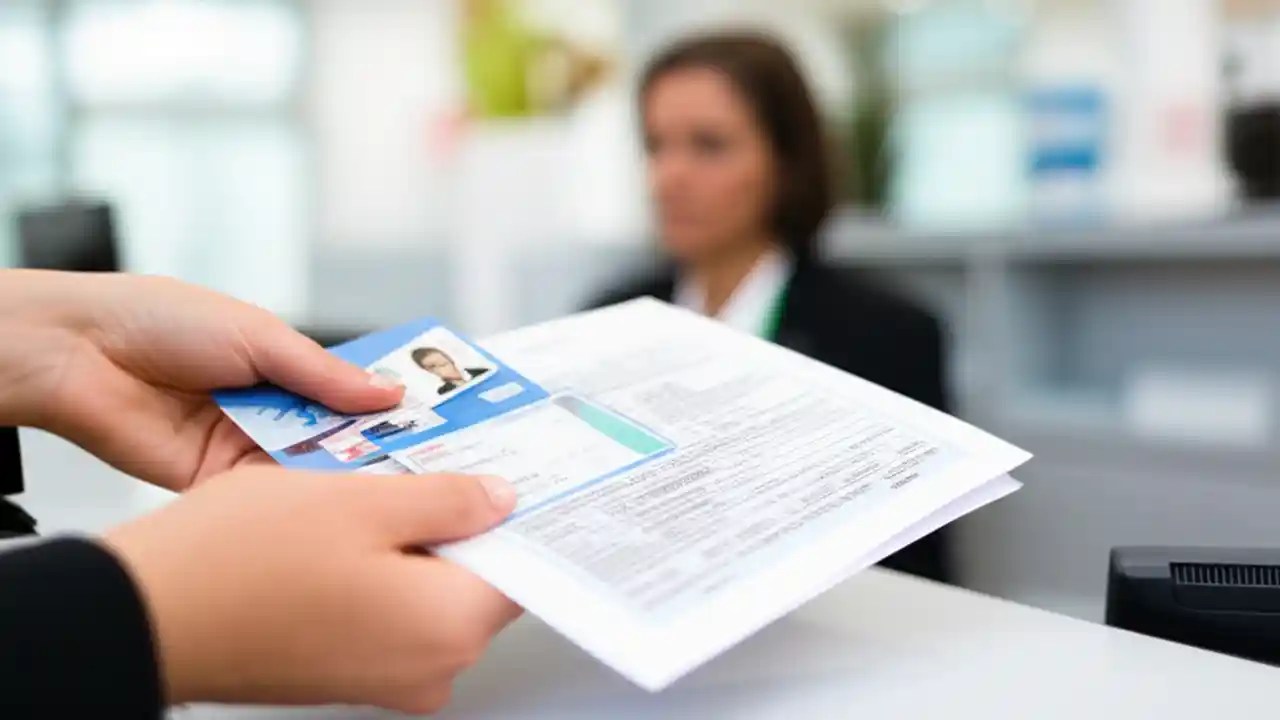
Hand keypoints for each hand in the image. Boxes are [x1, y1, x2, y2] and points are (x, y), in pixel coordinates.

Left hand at [0, 271, 402, 490]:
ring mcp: (247, 446)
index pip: (351, 389)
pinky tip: (342, 498)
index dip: (393, 402)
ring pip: (311, 465)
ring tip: (400, 477)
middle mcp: (271, 408)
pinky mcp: (220, 482)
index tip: (443, 415)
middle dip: (380, 443)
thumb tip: (391, 394)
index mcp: (284, 365)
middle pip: (338, 433)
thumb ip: (326, 375)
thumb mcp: (261, 335)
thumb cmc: (160, 320)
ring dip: (346, 470)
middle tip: (434, 457)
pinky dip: (303, 495)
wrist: (79, 354)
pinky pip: (272, 492)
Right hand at [103, 466, 521, 712]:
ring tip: (379, 484)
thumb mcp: (361, 500)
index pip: (521, 567)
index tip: (513, 472)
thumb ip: (447, 500)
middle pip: (475, 578)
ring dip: (412, 536)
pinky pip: (387, 610)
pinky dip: (379, 566)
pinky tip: (346, 523)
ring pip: (427, 590)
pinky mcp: (345, 672)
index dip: (517, 514)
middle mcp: (427, 667)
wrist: (145, 616)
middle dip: (459, 517)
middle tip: (438, 459)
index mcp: (447, 627)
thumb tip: (498, 499)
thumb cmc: (241, 562)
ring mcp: (385, 677)